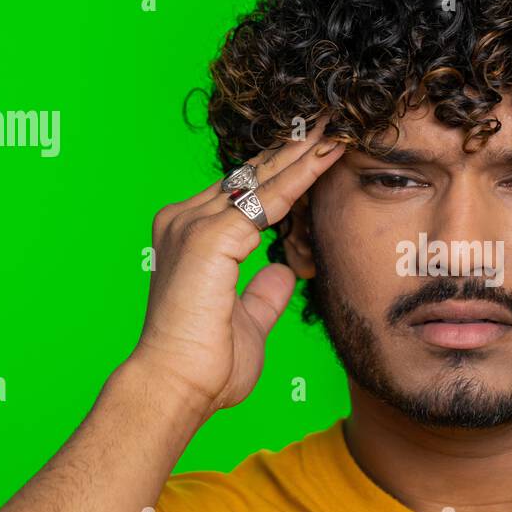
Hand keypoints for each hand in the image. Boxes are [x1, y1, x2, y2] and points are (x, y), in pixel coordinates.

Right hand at [128, 117, 343, 418]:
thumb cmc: (205, 365)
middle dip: (293, 150)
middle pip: (250, 175)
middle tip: (330, 124)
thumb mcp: (246, 322)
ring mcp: (193, 224)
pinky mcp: (208, 236)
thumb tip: (284, 271)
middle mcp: (185, 220)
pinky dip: (301, 177)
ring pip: (261, 179)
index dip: (281, 174)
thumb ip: (263, 293)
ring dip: (302, 154)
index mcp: (189, 237)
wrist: (175, 387)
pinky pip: (267, 200)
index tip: (316, 155)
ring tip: (337, 130)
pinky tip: (327, 158)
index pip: (242, 193)